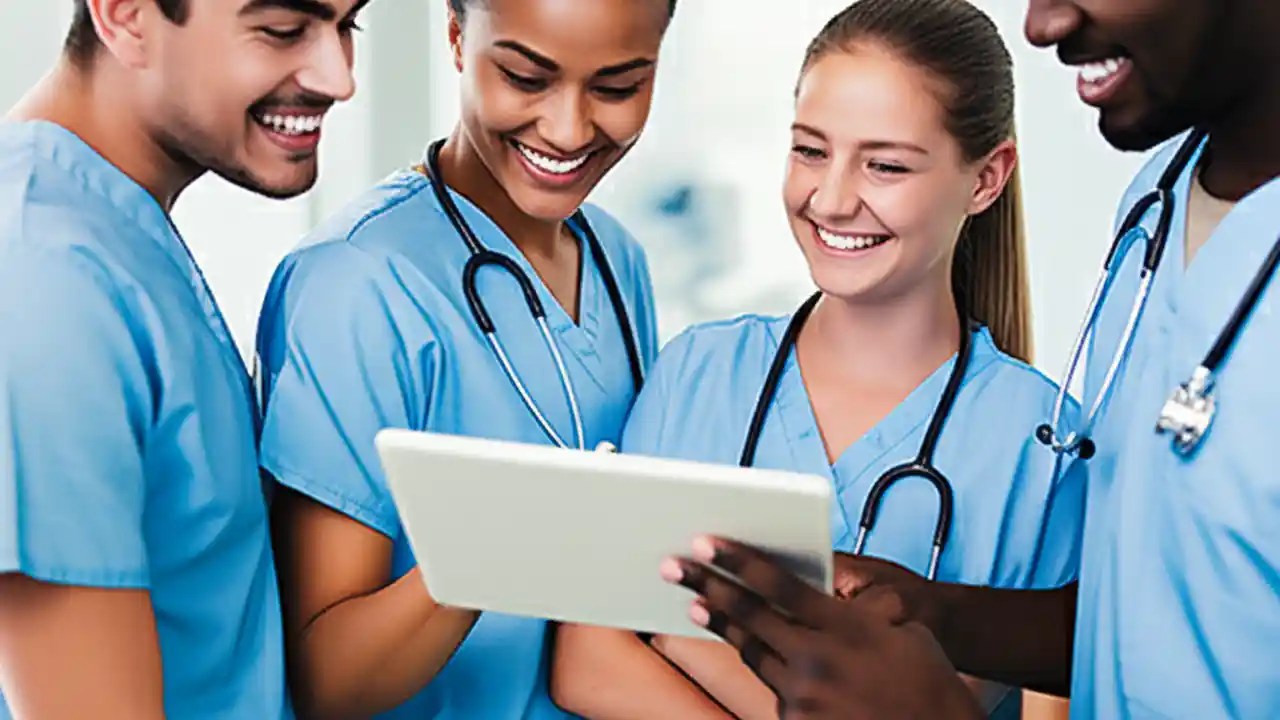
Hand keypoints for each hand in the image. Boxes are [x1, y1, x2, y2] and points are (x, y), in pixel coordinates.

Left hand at [662, 538, 981, 719]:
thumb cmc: (929, 683)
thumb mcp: (902, 633)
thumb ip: (851, 612)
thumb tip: (814, 595)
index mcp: (846, 629)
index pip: (780, 586)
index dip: (737, 561)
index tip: (704, 543)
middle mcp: (819, 662)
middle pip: (750, 617)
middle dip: (707, 588)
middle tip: (673, 567)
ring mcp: (805, 699)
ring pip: (753, 653)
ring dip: (725, 627)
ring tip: (697, 605)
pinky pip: (774, 689)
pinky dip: (769, 669)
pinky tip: (756, 652)